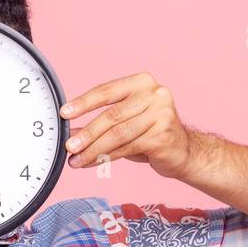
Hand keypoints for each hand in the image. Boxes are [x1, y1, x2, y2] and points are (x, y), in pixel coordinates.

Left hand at [59, 72, 189, 178]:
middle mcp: (154, 93)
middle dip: (87, 132)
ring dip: (93, 149)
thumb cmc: (149, 134)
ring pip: (118, 134)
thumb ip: (98, 124)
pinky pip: (127, 148)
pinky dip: (106, 157)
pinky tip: (92, 163)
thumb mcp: (123, 124)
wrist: (183, 152)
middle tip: (68, 145)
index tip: (64, 113)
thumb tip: (68, 131)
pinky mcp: (163, 135)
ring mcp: (161, 113)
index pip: (107, 91)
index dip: (84, 103)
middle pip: (112, 115)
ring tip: (76, 160)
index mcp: (142, 82)